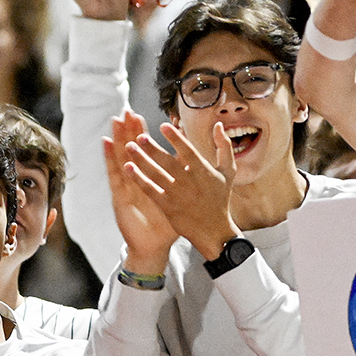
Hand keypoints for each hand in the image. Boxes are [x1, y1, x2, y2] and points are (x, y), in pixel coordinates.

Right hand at [103, 110, 177, 272]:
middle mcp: (136, 180)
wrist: (152, 246)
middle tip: (126, 111)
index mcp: (151, 179)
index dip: (142, 133)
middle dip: (129, 131)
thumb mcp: (179, 201)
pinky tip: (106, 144)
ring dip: (117, 139)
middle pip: (131, 150)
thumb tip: (194, 166)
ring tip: (114, 121)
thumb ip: (185, 182)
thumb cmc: (166, 225)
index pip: (145, 151)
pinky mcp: (119, 196)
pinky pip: (114, 175)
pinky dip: (110, 159)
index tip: (141, 116)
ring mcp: (126, 187)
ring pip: (121, 157)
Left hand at [122, 120, 240, 261]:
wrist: (214, 230)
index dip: (176, 139)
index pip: (188, 151)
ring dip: (141, 160)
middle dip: (152, 148)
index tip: (163, 126)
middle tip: (138, 136)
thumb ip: (224, 147)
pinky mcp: (167, 206)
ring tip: (128, 147)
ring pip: (156, 174)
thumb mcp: (228, 172)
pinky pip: (150, 190)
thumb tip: (219, 125)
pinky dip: (138, 179)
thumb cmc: (220, 197)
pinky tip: (127, 168)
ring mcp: (177, 195)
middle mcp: (190, 182)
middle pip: (168, 162)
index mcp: (204, 171)